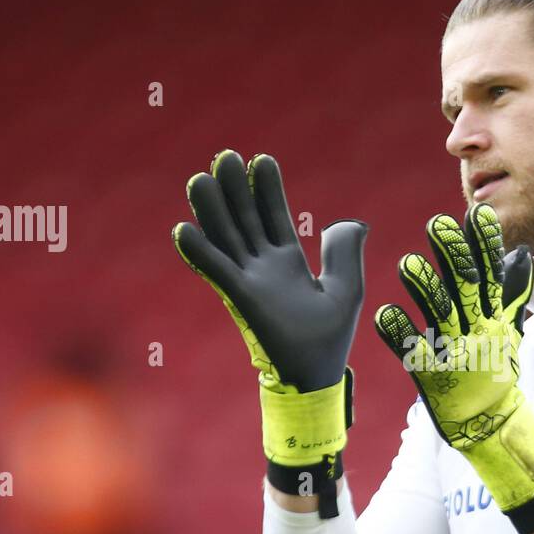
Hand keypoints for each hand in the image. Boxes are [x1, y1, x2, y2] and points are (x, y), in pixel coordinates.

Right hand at [173, 149, 367, 515]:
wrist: (315, 377)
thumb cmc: (329, 339)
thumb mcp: (347, 290)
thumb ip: (345, 254)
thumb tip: (349, 222)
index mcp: (288, 264)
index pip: (274, 218)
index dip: (267, 191)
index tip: (261, 160)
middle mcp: (264, 269)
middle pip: (245, 220)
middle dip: (236, 190)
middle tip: (225, 156)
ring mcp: (249, 283)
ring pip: (227, 239)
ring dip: (213, 211)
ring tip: (202, 178)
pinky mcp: (242, 300)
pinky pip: (217, 272)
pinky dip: (200, 253)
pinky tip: (184, 229)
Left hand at [374, 203, 533, 532]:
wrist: (493, 426)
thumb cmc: (497, 373)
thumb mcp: (509, 330)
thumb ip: (510, 291)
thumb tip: (520, 253)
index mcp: (491, 316)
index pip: (490, 273)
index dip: (483, 243)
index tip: (474, 213)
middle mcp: (476, 330)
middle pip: (465, 286)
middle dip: (452, 254)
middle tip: (436, 225)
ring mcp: (455, 352)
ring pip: (440, 314)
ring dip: (424, 289)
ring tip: (407, 264)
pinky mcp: (432, 375)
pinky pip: (412, 350)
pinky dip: (398, 332)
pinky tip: (384, 314)